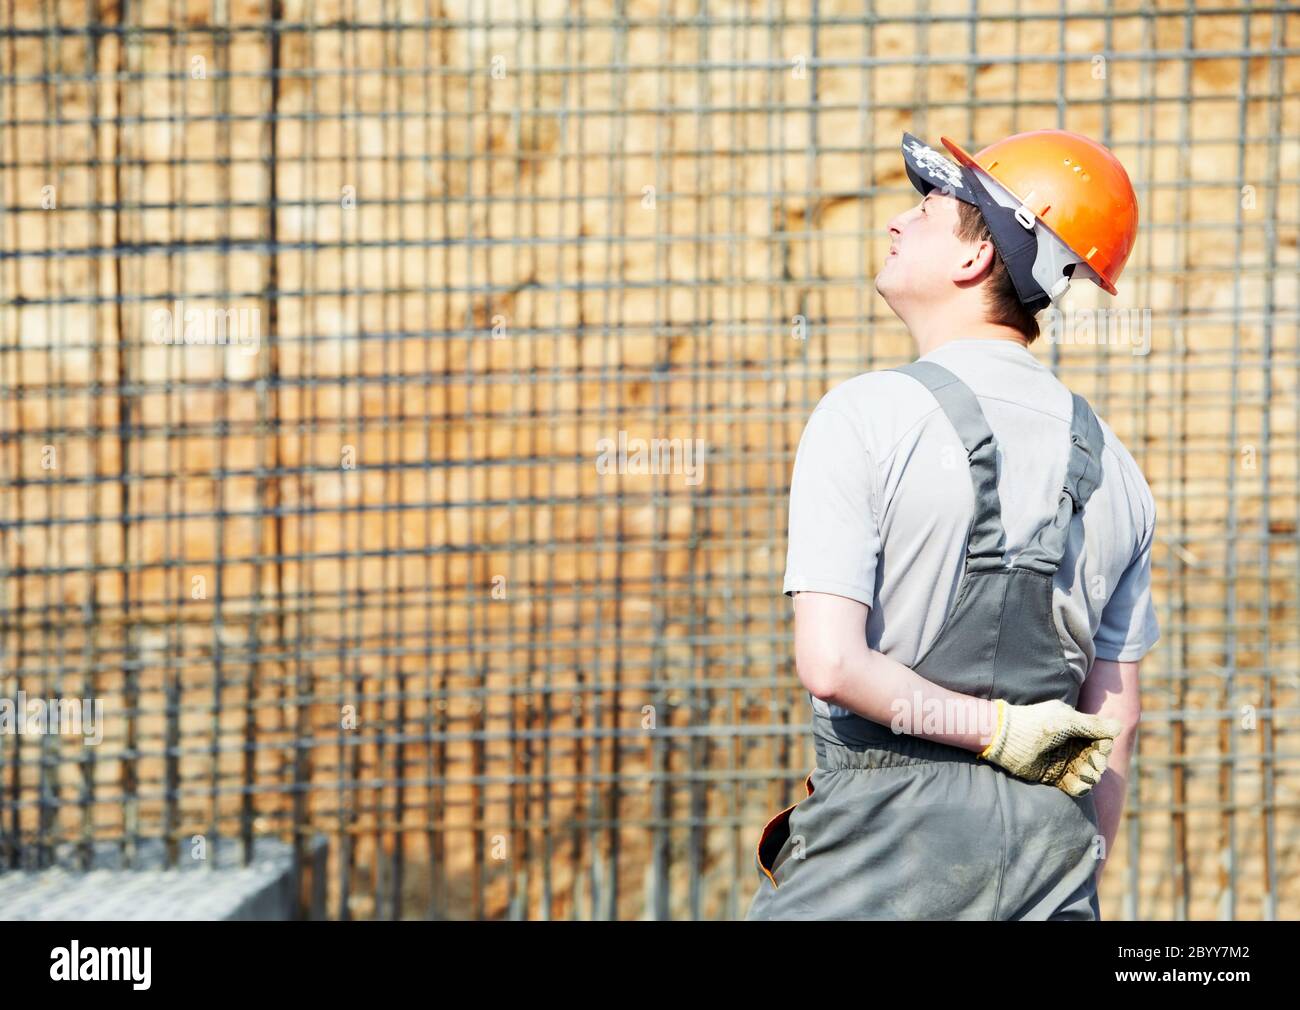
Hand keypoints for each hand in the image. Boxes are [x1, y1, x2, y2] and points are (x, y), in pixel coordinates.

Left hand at [978, 699, 1121, 796]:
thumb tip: (1120, 727)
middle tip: (1092, 766)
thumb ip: (1092, 724)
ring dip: (1089, 777)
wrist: (1003, 740)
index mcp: (1074, 725)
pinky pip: (1074, 785)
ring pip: (1087, 773)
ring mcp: (1062, 760)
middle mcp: (1071, 743)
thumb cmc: (1034, 725)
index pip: (1101, 739)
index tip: (1100, 752)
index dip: (1104, 747)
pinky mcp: (1053, 776)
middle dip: (1098, 764)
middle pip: (1097, 758)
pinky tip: (1074, 785)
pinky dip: (1078, 787)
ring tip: (1084, 776)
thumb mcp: (1065, 721)